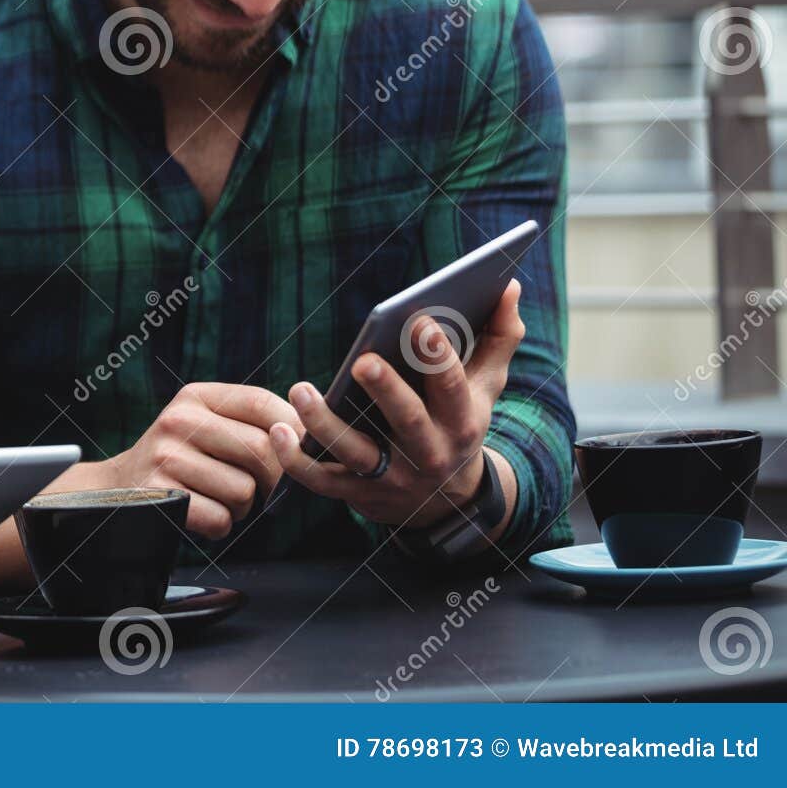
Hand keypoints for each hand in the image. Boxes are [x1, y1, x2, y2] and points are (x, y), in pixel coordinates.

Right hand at [101, 382, 302, 537]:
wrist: (117, 491)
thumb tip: (312, 437)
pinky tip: (200, 513)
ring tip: (218, 498)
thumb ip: (252, 424)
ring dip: (242, 507)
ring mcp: (165, 456)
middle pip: (262, 450)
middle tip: (258, 490)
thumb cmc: (182, 461)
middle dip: (271, 481)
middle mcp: (178, 419)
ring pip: (244, 491)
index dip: (291, 431)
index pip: (262, 403)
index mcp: (196, 395)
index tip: (295, 453)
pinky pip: (220, 518)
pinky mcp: (159, 494)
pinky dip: (219, 526)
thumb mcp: (208, 427)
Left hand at [270, 279, 525, 527]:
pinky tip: (278, 430)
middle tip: (364, 361)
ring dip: (325, 423)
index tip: (421, 321)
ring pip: (356, 452)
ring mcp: (390, 476)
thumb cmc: (458, 424)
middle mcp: (428, 453)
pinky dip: (296, 460)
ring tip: (301, 389)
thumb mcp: (485, 388)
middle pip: (407, 422)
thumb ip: (498, 337)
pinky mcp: (354, 493)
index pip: (452, 386)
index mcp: (462, 421)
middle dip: (388, 391)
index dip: (438, 356)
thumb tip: (509, 284)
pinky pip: (320, 481)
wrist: (445, 503)